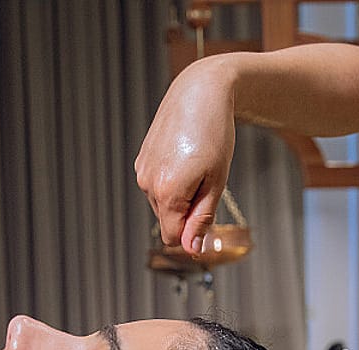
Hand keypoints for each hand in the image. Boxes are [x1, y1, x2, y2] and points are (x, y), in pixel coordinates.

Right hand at [135, 58, 235, 255]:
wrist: (200, 91)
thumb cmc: (215, 134)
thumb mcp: (217, 181)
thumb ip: (202, 218)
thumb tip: (191, 249)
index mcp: (167, 191)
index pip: (173, 238)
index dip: (192, 233)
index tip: (208, 211)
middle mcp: (148, 183)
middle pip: (168, 221)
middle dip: (187, 211)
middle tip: (207, 180)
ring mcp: (142, 170)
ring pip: (162, 204)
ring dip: (180, 195)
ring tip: (196, 164)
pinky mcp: (141, 159)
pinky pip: (156, 186)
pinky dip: (171, 180)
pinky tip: (184, 156)